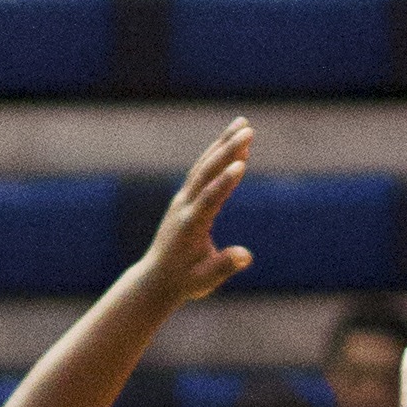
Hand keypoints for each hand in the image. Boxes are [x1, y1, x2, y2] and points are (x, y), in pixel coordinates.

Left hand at [147, 120, 255, 310]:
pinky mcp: (186, 197)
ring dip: (223, 144)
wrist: (158, 278)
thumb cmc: (184, 281)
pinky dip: (218, 154)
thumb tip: (245, 256)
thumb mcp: (204, 281)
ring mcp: (183, 199)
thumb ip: (224, 267)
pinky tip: (233, 143)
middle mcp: (184, 207)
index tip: (241, 164)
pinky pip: (203, 170)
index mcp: (189, 226)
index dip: (224, 182)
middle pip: (206, 173)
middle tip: (249, 130)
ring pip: (204, 166)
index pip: (209, 199)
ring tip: (244, 124)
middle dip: (227, 151)